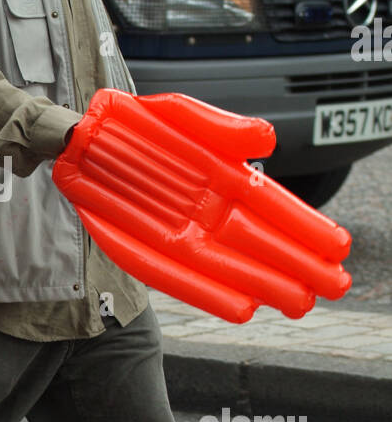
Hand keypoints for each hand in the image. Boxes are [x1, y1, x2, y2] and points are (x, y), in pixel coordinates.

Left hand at [53, 89, 350, 321]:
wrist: (84, 139)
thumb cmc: (138, 123)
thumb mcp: (182, 114)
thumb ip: (223, 127)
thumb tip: (267, 143)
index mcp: (222, 177)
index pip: (272, 206)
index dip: (305, 226)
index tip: (337, 245)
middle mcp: (206, 210)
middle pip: (259, 242)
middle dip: (297, 264)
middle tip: (332, 285)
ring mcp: (178, 232)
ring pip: (229, 264)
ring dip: (265, 284)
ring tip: (300, 301)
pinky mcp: (145, 249)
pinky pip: (180, 277)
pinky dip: (210, 293)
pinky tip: (243, 307)